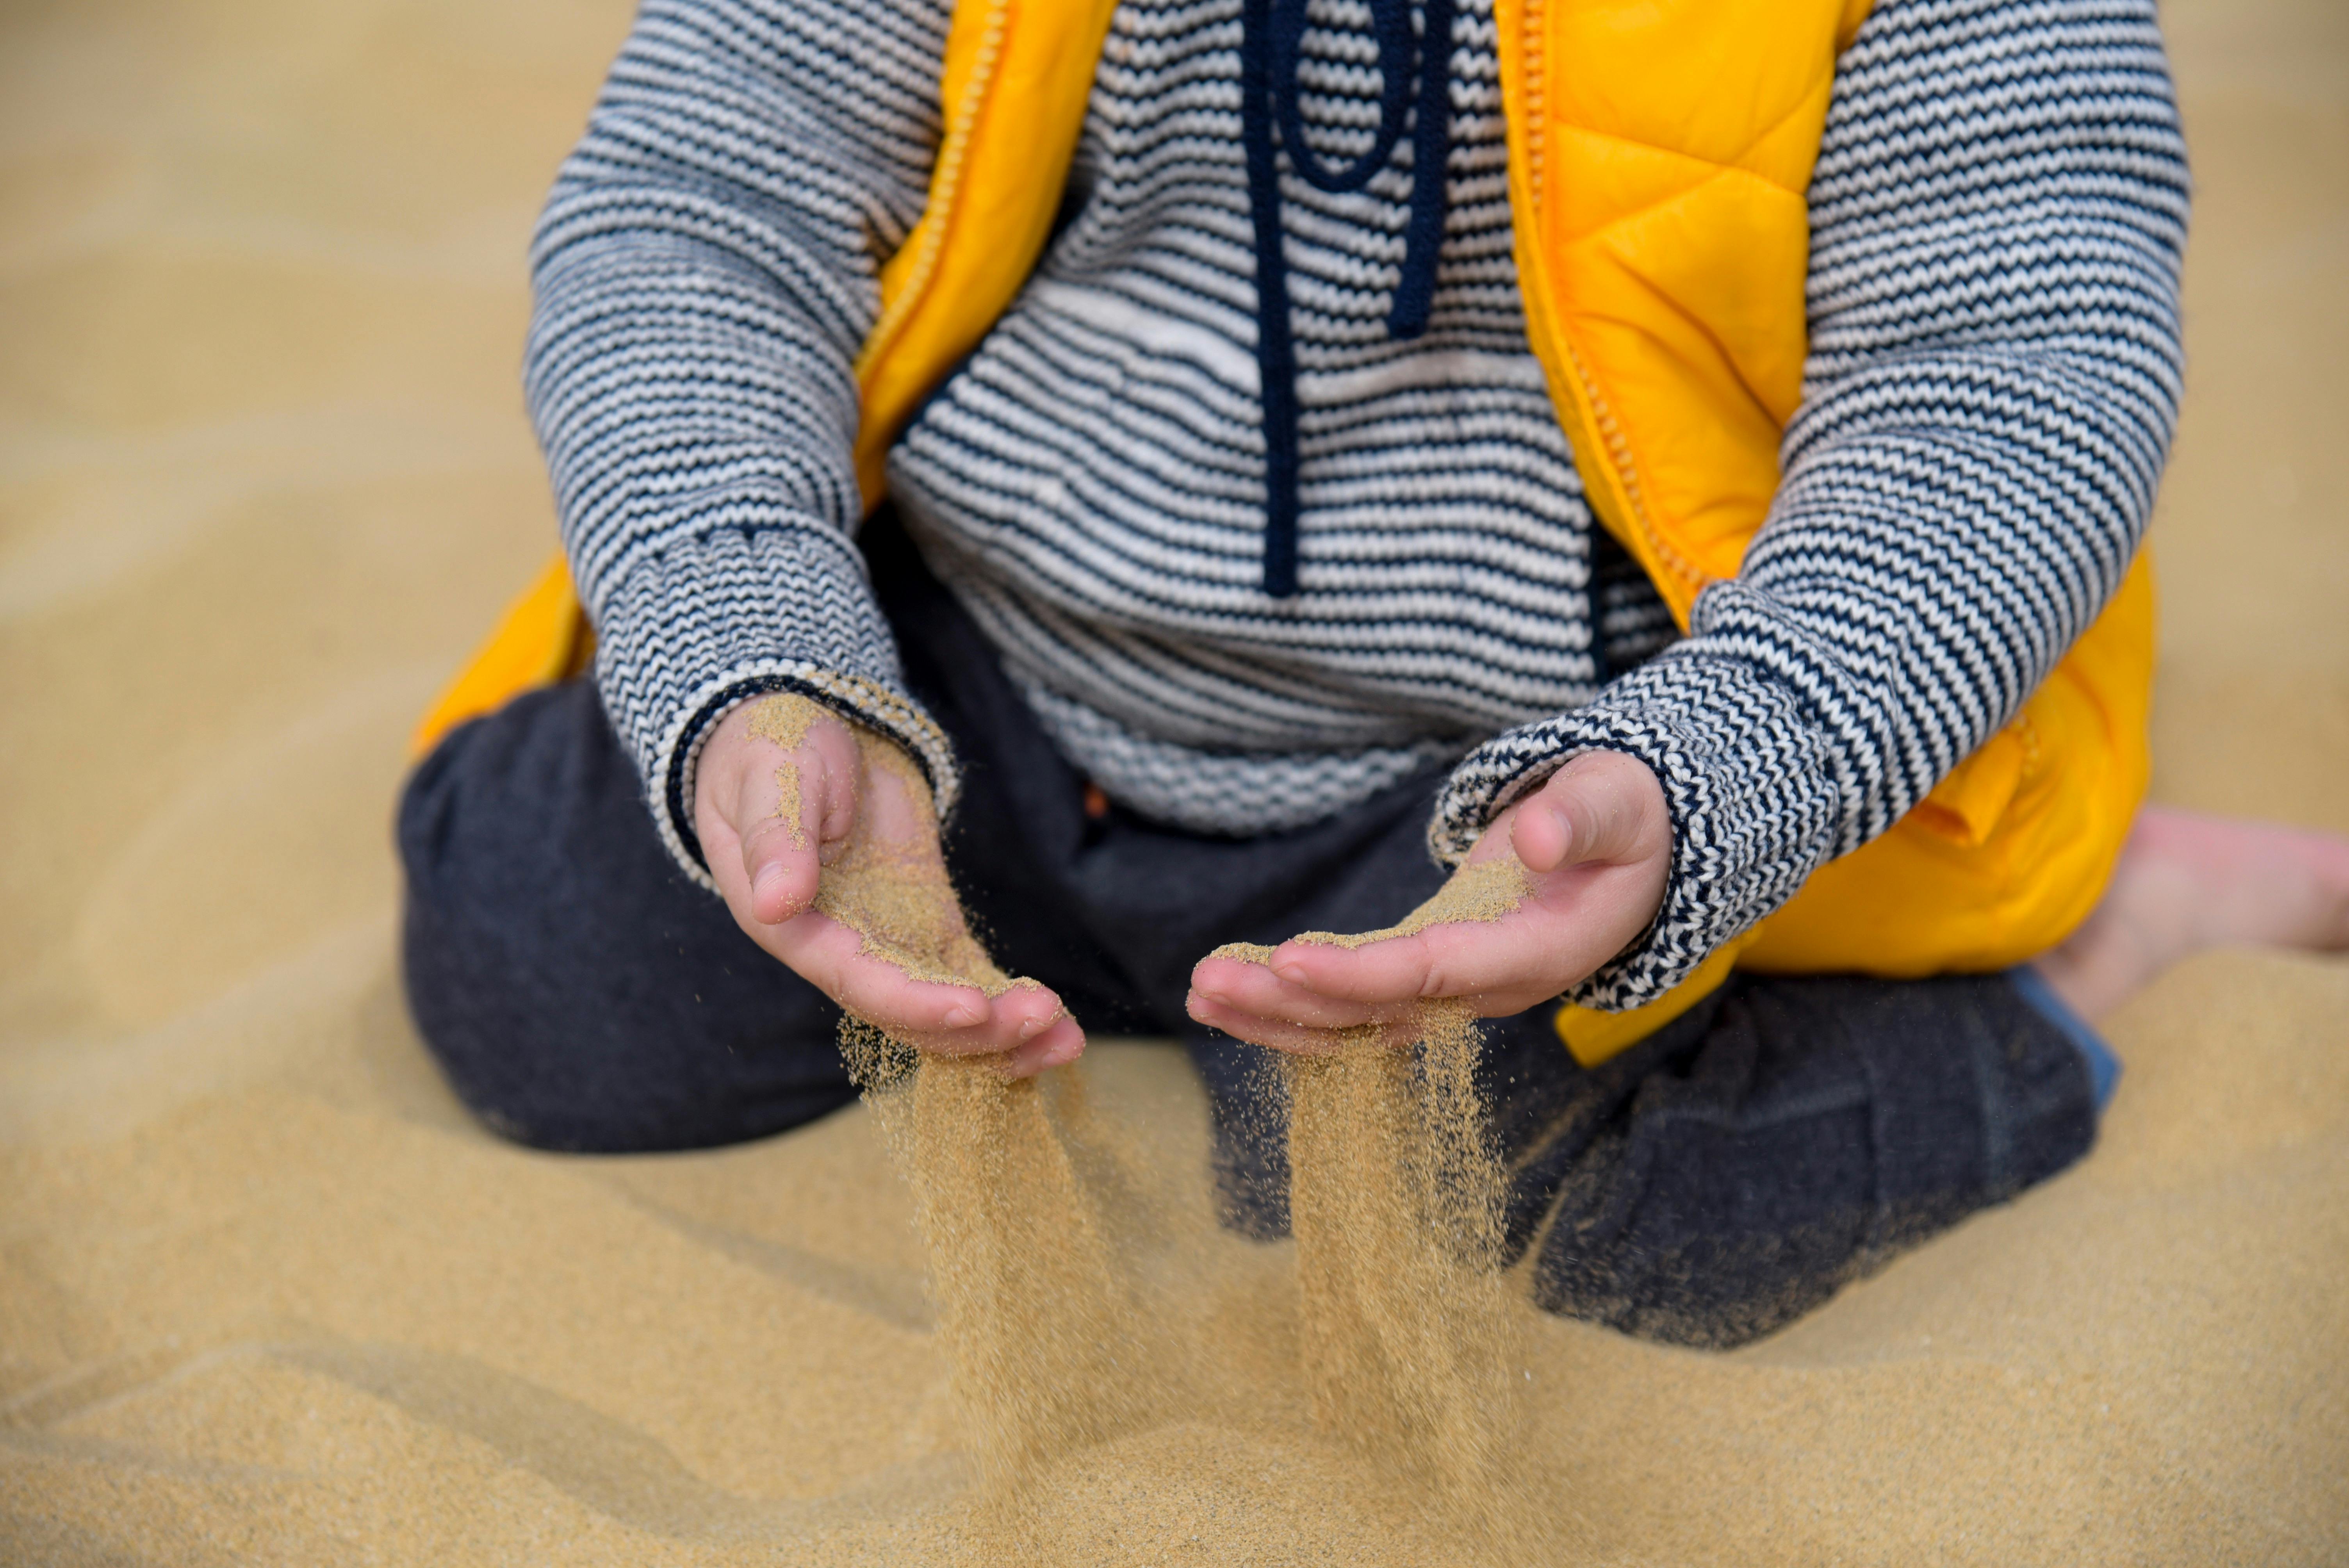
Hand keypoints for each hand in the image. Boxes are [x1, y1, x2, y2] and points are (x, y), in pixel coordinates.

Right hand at [694, 699, 1082, 1075]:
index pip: (861, 982)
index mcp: (794, 928)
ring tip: (1067, 1041)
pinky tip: (1061, 1029)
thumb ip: (776, 839)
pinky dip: (1009, 1005)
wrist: (809, 730)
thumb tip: (774, 903)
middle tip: (1046, 1021)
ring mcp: (890, 942)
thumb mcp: (772, 780)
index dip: (917, 1003)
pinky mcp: (929, 926)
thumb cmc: (774, 750)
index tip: (975, 1009)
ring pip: (945, 1010)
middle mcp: (841, 952)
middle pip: (912, 1014)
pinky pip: (970, 978)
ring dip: (1003, 1034)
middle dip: (978, 1030)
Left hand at [1185, 751, 1671, 1051]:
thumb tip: (1536, 840)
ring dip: (1278, 1014)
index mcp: (1537, 952)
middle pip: (1380, 1009)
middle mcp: (1491, 987)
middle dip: (1292, 1002)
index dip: (1364, 974)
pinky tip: (1232, 995)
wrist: (1638, 853)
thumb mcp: (1616, 802)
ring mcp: (1456, 989)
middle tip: (1206, 983)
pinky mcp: (1429, 974)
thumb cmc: (1627, 819)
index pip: (1437, 973)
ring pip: (1359, 1020)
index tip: (1290, 963)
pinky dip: (1295, 1004)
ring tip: (1198, 995)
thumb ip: (1578, 818)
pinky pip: (1356, 1003)